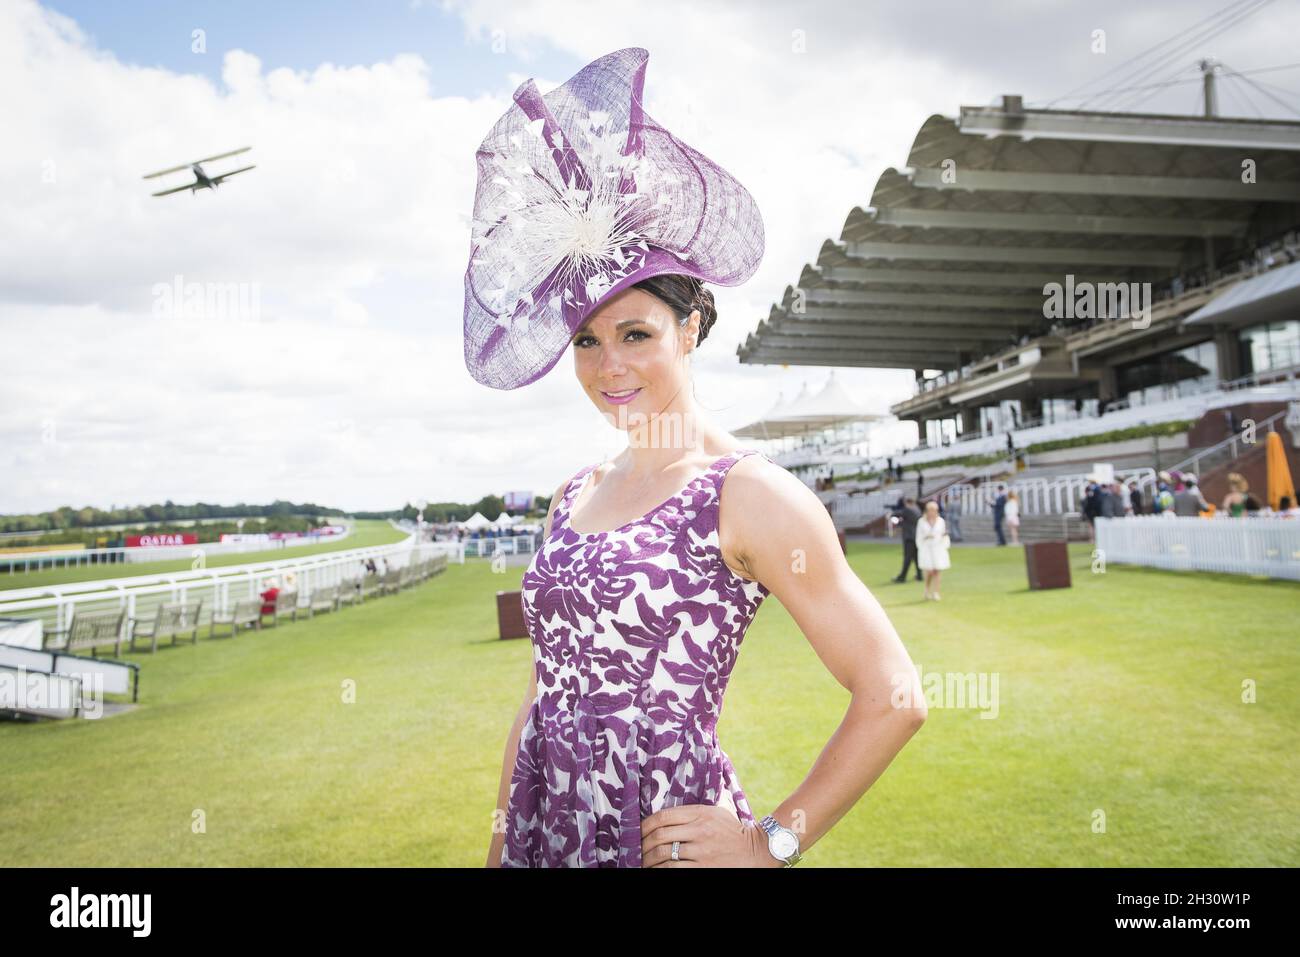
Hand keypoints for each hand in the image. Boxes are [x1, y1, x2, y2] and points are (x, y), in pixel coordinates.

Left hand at [640, 803, 777, 866]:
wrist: (757, 851)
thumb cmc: (733, 830)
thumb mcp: (717, 810)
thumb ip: (694, 809)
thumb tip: (669, 805)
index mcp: (700, 813)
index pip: (664, 816)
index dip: (645, 824)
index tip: (638, 830)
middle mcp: (699, 830)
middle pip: (660, 835)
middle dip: (643, 844)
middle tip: (636, 849)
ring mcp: (701, 851)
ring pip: (664, 854)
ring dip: (648, 859)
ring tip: (642, 862)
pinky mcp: (703, 868)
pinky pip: (674, 869)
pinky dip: (661, 870)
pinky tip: (655, 870)